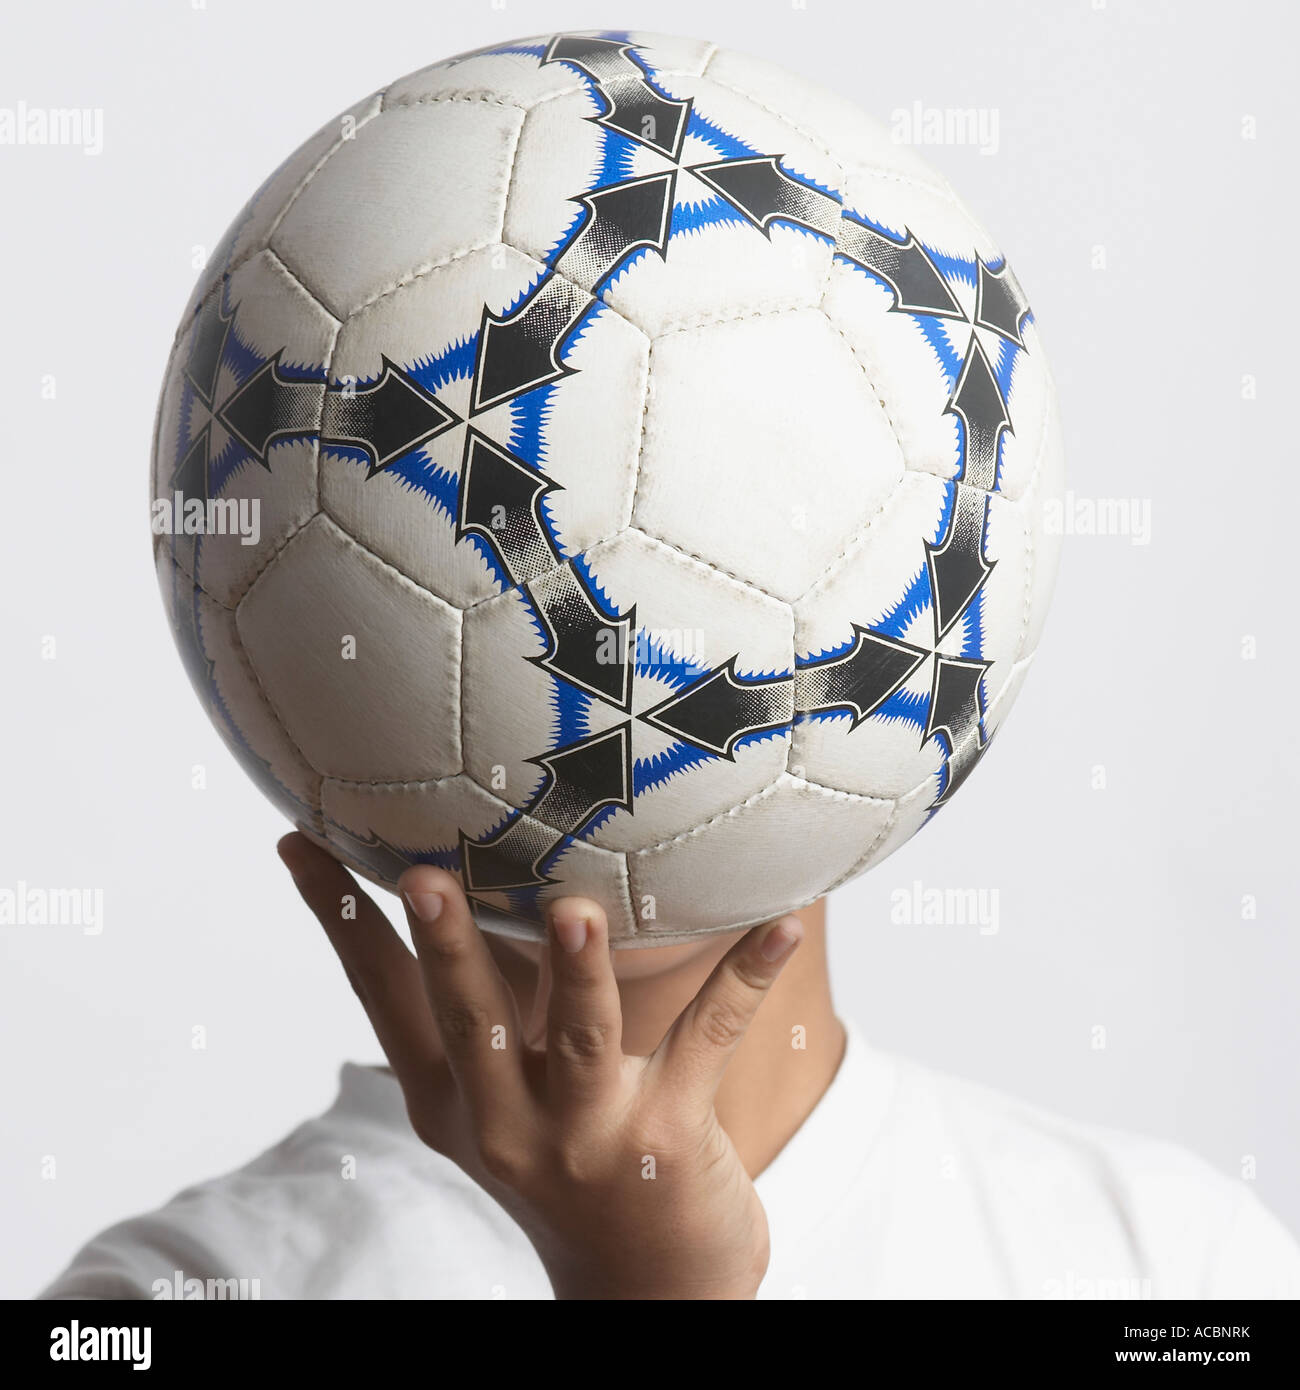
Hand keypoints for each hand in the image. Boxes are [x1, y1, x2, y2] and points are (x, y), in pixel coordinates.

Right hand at [277, 833, 803, 1299]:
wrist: (641, 1284)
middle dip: (447, 949)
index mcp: (451, 1099)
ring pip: (581, 1039)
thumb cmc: (564, 1158)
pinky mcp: (668, 1136)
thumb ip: (482, 1003)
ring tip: (576, 911)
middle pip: (468, 1020)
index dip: (342, 921)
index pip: (381, 998)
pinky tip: (782, 922)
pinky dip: (746, 976)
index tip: (303, 840)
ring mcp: (587, 1134)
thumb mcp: (499, 1097)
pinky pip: (711, 1040)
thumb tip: (458, 889)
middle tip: (426, 878)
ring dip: (579, 972)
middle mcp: (505, 1119)